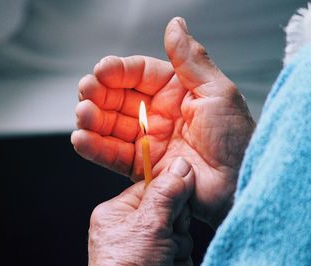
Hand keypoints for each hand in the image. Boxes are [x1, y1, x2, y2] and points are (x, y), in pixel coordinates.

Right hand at [72, 17, 254, 227]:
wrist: (239, 186)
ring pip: (111, 125)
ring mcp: (147, 140)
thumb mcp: (218, 92)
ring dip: (92, 119)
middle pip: (118, 98)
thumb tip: (175, 24)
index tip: (102, 70)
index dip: (118, 70)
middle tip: (86, 91)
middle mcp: (158, 113)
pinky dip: (95, 148)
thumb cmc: (236, 139)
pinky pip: (112, 155)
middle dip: (99, 93)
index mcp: (176, 91)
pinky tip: (82, 139)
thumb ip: (191, 59)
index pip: (138, 73)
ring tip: (83, 114)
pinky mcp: (141, 166)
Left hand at [89, 158, 193, 265]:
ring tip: (164, 261)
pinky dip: (180, 261)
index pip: (152, 188)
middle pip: (169, 211)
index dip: (169, 197)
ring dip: (179, 248)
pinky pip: (180, 252)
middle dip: (175, 228)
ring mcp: (144, 248)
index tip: (176, 209)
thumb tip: (181, 165)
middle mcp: (128, 229)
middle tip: (166, 242)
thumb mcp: (148, 226)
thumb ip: (166, 194)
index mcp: (117, 213)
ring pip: (178, 234)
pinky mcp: (158, 262)